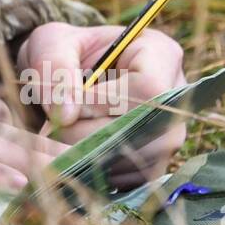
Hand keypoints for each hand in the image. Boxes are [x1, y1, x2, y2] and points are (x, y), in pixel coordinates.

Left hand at [17, 23, 187, 187]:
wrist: (60, 77)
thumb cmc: (60, 53)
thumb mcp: (50, 44)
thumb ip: (56, 69)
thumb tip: (67, 114)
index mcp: (159, 53)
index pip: (149, 87)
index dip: (104, 102)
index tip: (67, 107)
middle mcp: (175, 97)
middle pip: (144, 128)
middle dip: (88, 134)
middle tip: (49, 130)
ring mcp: (168, 133)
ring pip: (138, 159)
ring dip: (87, 156)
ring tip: (55, 142)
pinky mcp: (153, 163)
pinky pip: (129, 180)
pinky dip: (94, 172)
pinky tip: (67, 157)